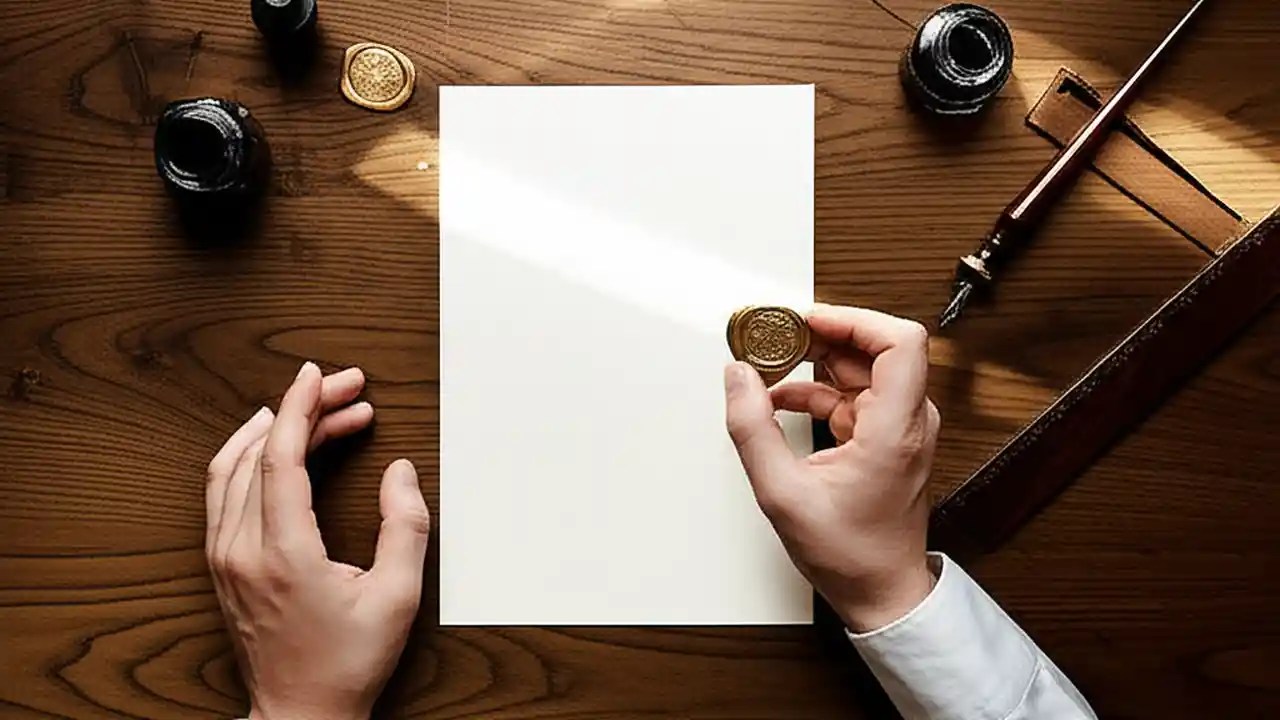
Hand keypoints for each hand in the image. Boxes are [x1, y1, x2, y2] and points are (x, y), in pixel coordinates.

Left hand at [205, 363, 430, 719]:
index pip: (280, 456)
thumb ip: (406, 527)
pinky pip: (222, 491)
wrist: (301, 715)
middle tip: (347, 390)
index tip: (320, 374)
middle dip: (304, 410)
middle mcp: (241, 548)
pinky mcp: (222, 565)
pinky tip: (274, 446)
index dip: (302, 406)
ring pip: (231, 467)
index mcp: (282, 552)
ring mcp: (224, 557)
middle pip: (260, 452)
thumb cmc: (347, 663)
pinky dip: (249, 456)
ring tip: (316, 411)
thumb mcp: (397, 597)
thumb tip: (400, 473)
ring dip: (274, 430)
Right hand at [723, 305, 939, 631]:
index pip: (899, 341)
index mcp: (896, 429)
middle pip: (875, 347)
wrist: (881, 592)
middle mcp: (907, 422)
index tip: (807, 320)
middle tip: (776, 335)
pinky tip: (780, 399)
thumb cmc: (851, 555)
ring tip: (770, 363)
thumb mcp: (782, 493)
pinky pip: (852, 395)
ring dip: (815, 361)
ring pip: (861, 369)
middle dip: (822, 334)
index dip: (852, 319)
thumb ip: (753, 428)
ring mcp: (899, 429)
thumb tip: (737, 378)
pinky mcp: (885, 438)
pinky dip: (816, 389)